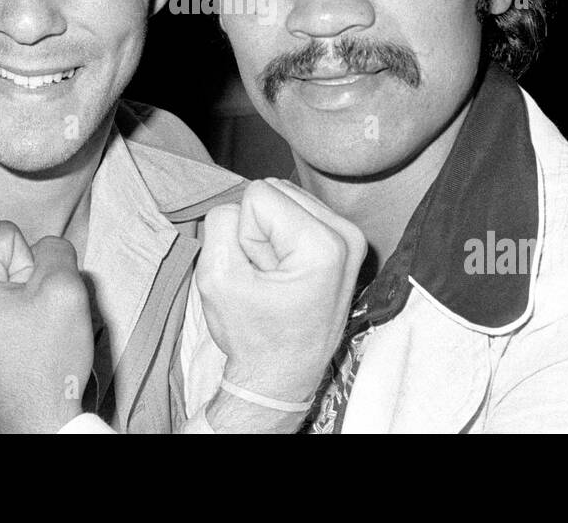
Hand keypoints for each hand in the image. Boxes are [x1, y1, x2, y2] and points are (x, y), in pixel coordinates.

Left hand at [0, 222, 93, 432]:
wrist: (36, 425)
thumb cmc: (46, 365)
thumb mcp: (65, 289)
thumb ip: (56, 249)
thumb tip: (44, 248)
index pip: (8, 236)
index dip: (33, 264)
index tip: (34, 303)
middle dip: (25, 282)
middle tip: (34, 322)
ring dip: (20, 302)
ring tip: (27, 337)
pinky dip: (8, 320)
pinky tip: (17, 347)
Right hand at [196, 178, 365, 425]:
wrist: (281, 377)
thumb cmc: (252, 337)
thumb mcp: (217, 278)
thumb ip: (220, 222)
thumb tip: (238, 203)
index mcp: (323, 245)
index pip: (257, 195)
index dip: (244, 235)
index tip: (258, 275)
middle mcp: (346, 234)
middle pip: (275, 190)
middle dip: (258, 231)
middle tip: (266, 277)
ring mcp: (350, 237)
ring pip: (284, 198)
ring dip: (269, 234)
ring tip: (276, 277)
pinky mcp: (345, 240)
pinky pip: (296, 211)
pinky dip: (283, 238)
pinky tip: (287, 274)